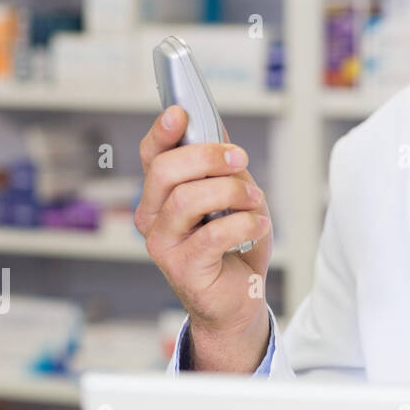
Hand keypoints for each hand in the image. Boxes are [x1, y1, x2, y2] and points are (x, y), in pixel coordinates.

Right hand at [136, 105, 271, 371]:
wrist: (239, 298)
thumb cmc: (234, 243)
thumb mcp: (233, 195)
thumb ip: (221, 166)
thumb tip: (215, 127)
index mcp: (161, 194)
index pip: (152, 155)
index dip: (162, 131)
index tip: (181, 111)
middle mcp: (153, 217)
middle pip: (166, 170)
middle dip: (209, 156)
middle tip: (241, 159)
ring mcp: (163, 244)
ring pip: (188, 198)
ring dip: (231, 192)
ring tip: (255, 201)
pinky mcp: (182, 268)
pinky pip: (212, 234)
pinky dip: (243, 224)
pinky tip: (258, 226)